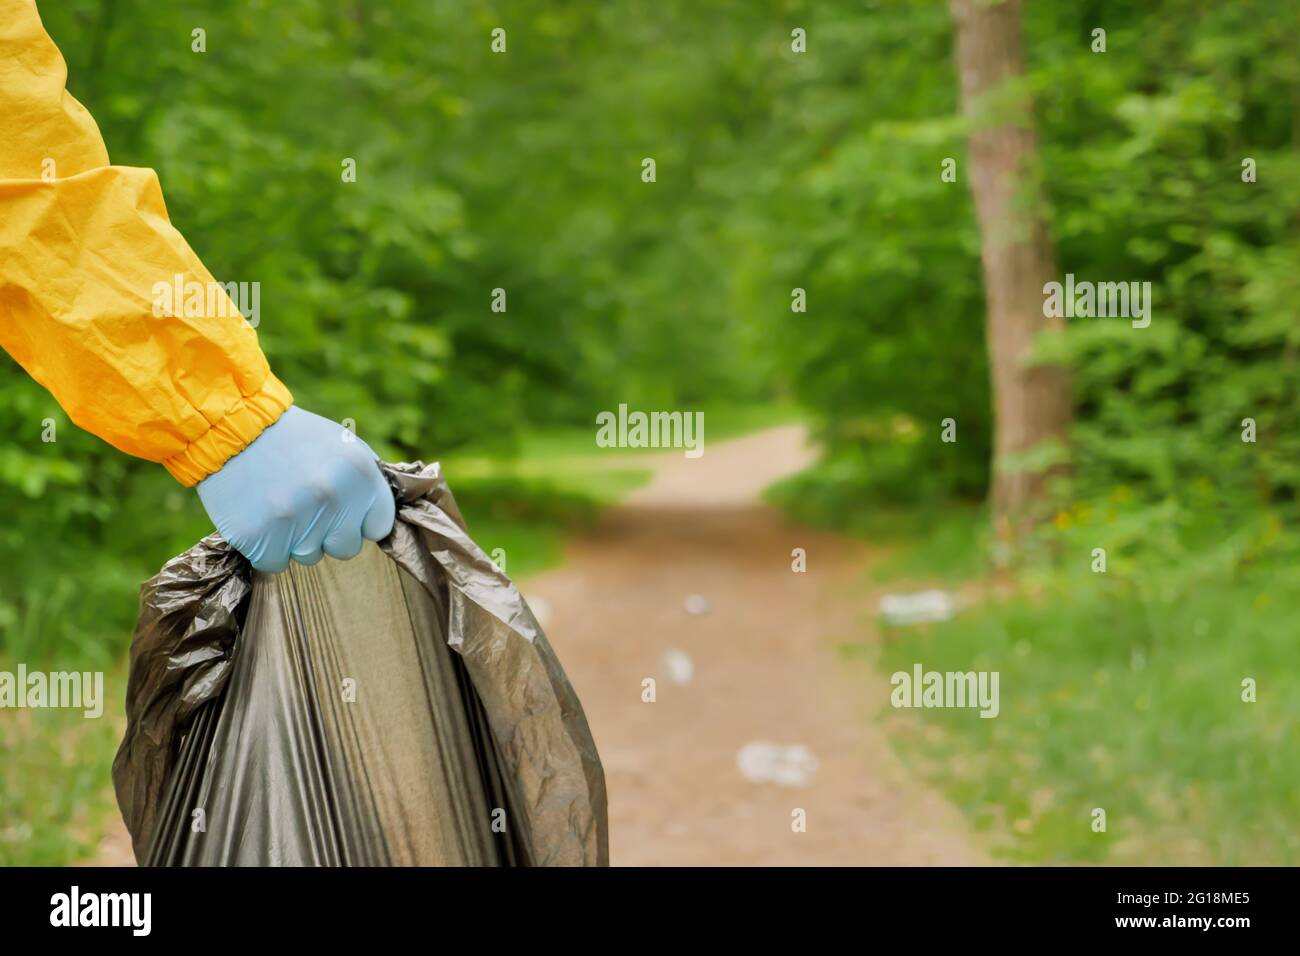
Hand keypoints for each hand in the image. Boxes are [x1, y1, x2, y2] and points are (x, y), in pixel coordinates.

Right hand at [196, 406, 395, 571]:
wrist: (232, 426)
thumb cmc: (294, 437)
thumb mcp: (343, 445)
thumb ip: (366, 481)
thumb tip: (380, 517)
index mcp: (360, 474)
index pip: (379, 527)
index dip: (359, 521)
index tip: (343, 511)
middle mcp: (332, 498)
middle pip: (346, 548)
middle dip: (329, 534)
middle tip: (306, 506)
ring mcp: (294, 520)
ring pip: (309, 557)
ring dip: (296, 539)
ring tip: (279, 504)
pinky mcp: (257, 537)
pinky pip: (275, 563)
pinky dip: (267, 548)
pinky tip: (260, 517)